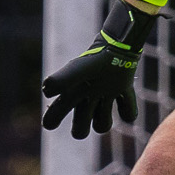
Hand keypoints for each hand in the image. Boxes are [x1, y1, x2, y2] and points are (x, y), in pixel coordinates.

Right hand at [42, 0, 156, 139]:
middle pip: (79, 128)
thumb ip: (63, 80)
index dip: (51, 120)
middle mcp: (87, 97)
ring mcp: (105, 95)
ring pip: (103, 124)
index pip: (55, 113)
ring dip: (105, 120)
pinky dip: (128, 110)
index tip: (51, 122)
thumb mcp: (77, 70)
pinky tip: (124, 95)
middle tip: (88, 114)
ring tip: (107, 102)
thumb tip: (45, 91)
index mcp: (73, 93)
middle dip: (81, 128)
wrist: (119, 46)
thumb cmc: (95, 59)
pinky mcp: (123, 91)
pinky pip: (128, 114)